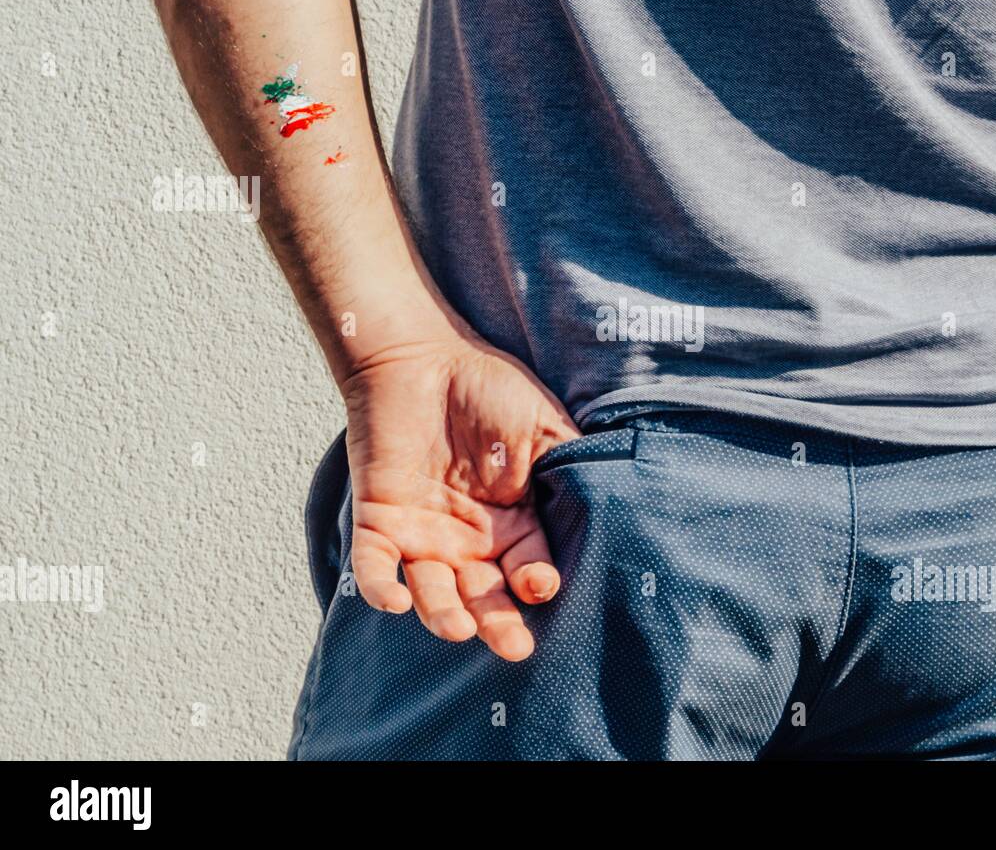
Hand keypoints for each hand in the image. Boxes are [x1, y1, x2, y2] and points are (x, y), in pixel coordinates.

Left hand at [340, 336, 579, 660]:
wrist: (423, 354)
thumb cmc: (490, 386)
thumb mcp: (545, 427)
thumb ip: (572, 466)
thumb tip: (613, 501)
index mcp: (512, 523)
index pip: (528, 570)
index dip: (536, 583)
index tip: (541, 584)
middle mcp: (469, 540)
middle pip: (483, 596)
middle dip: (497, 622)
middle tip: (512, 647)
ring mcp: (422, 533)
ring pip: (431, 591)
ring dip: (442, 613)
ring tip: (458, 627)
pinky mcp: (378, 519)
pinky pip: (374, 565)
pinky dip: (380, 587)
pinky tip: (392, 603)